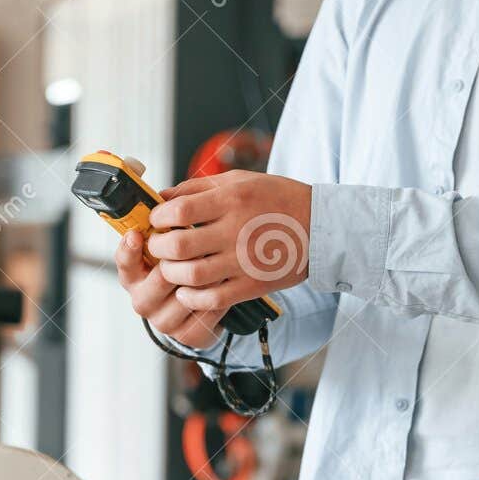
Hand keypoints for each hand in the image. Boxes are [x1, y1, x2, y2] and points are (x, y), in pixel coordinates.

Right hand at [114, 229, 226, 348]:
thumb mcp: (168, 247)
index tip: (137, 234)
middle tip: (201, 244)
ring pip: (187, 294)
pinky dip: (218, 296)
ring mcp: (163, 321)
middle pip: (159, 278)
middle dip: (182, 260)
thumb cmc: (182, 269)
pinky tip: (225, 283)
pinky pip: (206, 311)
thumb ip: (164, 226)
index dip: (129, 249)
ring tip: (219, 261)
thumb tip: (166, 198)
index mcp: (133, 277)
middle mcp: (143, 300)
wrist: (199, 310)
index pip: (124, 262)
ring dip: (206, 276)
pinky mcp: (186, 335)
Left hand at [143, 170, 311, 311]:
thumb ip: (198, 187)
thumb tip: (162, 197)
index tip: (157, 221)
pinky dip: (193, 297)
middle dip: (159, 248)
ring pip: (192, 275)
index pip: (178, 211)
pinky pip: (212, 298)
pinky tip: (188, 290)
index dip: (159, 218)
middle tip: (159, 247)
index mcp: (232, 200)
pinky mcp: (252, 285)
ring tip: (171, 268)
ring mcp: (245, 261)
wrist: (321, 227)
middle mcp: (237, 230)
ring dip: (172, 274)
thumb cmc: (277, 199)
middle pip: (179, 246)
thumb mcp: (239, 181)